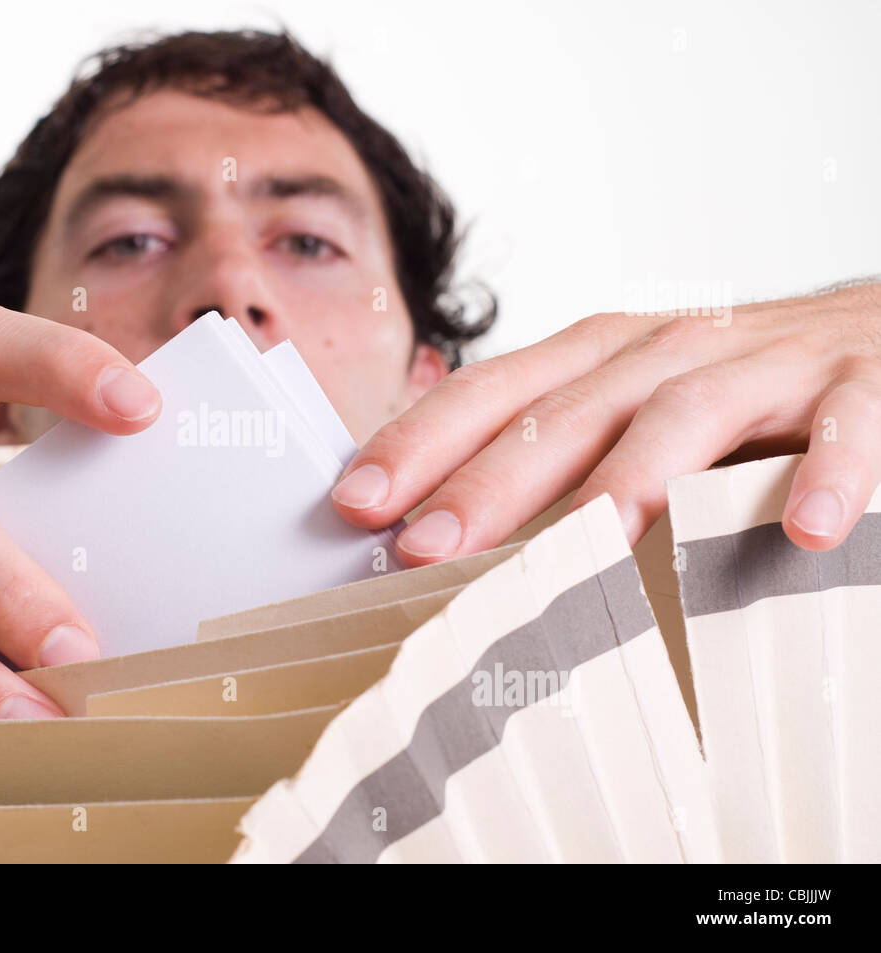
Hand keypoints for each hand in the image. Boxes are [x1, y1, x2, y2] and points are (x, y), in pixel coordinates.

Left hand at [331, 281, 880, 561]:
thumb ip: (558, 451)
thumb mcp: (633, 404)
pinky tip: (807, 531)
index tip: (357, 502)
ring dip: (636, 473)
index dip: (422, 442)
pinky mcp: (861, 384)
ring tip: (589, 536)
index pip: (495, 393)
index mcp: (604, 356)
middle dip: (492, 478)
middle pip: (569, 411)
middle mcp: (670, 351)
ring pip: (686, 412)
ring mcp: (766, 364)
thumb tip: (444, 522)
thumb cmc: (737, 387)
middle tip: (427, 544)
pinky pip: (844, 425)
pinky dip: (829, 471)